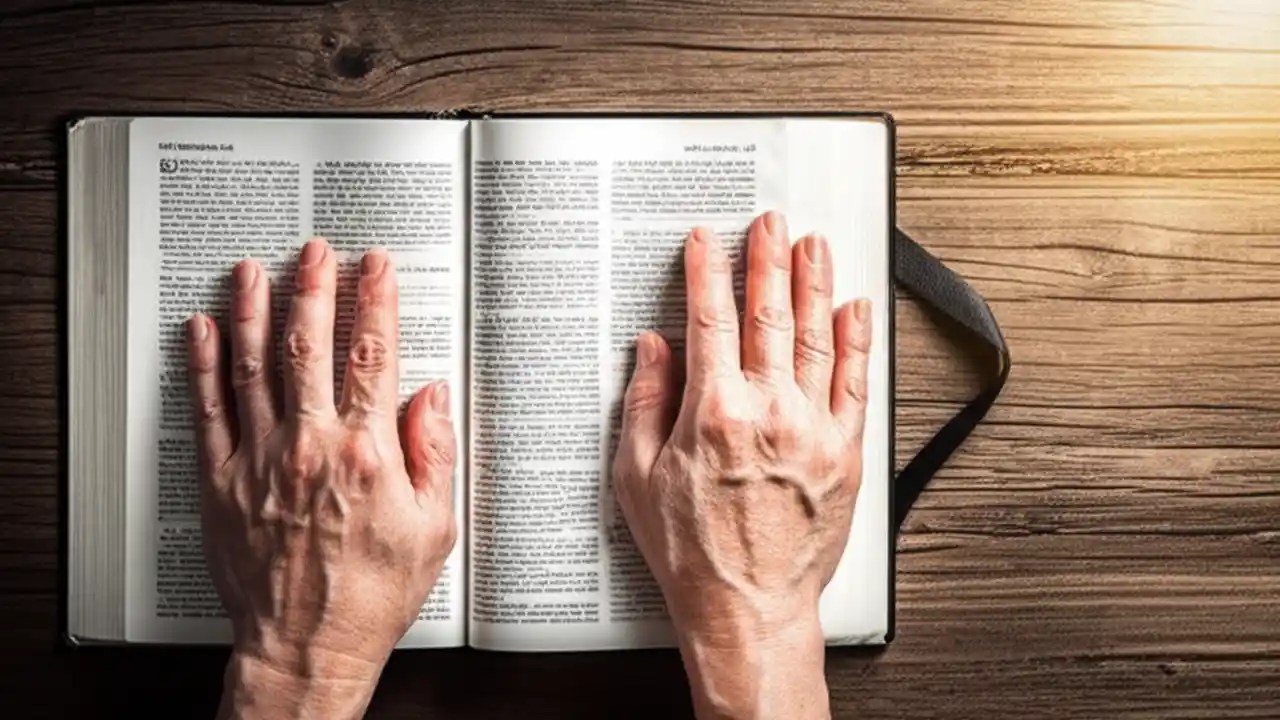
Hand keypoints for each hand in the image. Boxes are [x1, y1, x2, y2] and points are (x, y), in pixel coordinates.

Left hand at [186, 239, 457, 718]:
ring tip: (256, 272)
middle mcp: (311, 448)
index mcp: (368, 454)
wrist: (308, 644)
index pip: (373, 357)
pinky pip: (209, 410)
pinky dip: (205, 365)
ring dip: (256, 310)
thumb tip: (430, 395)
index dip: (376, 302)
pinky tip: (205, 331)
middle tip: (315, 252)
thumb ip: (434, 452)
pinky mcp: (224, 483)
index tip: (376, 268)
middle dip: (314, 288)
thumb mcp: (433, 527)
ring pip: (255, 366)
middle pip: (310, 347)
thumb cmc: (372, 594)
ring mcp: (261, 462)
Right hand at [613, 211, 871, 719]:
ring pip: (816, 337)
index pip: (710, 320)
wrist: (747, 607)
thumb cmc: (693, 553)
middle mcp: (768, 412)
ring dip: (814, 284)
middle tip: (771, 224)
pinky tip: (854, 309)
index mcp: (713, 413)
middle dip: (768, 260)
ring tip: (813, 245)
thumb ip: (646, 403)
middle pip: (769, 315)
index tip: (707, 243)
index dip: (707, 272)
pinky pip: (855, 384)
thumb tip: (652, 349)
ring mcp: (813, 430)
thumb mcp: (637, 478)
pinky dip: (856, 341)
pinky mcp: (845, 454)